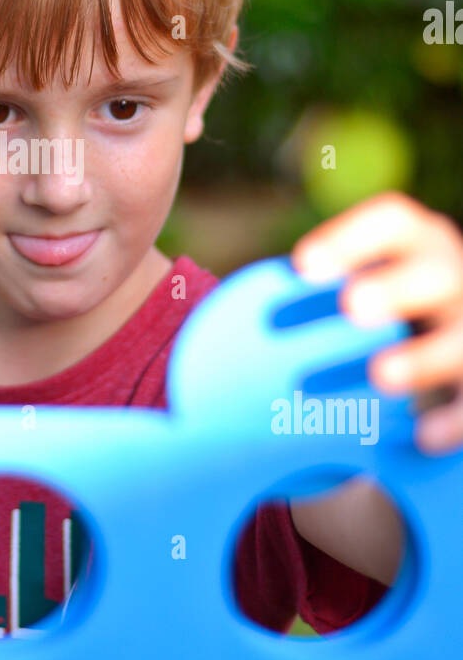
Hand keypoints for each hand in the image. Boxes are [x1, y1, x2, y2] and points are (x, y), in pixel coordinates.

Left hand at [290, 192, 462, 453]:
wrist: (447, 348)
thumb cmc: (377, 313)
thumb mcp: (359, 288)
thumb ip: (312, 297)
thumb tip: (220, 331)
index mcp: (416, 242)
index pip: (393, 221)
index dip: (351, 238)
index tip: (302, 266)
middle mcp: (452, 275)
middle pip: (436, 271)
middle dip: (395, 288)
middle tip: (351, 307)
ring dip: (422, 357)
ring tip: (380, 375)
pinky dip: (453, 419)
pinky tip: (421, 438)